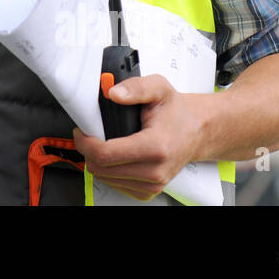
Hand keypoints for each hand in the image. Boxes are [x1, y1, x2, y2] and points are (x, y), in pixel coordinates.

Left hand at [73, 74, 208, 200]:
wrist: (196, 131)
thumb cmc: (176, 112)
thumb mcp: (159, 88)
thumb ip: (135, 87)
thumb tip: (114, 93)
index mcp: (156, 147)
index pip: (105, 155)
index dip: (85, 142)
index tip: (82, 131)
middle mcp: (156, 171)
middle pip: (101, 169)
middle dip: (88, 150)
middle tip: (90, 134)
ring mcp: (153, 184)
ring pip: (106, 179)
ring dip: (98, 161)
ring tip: (103, 142)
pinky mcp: (150, 191)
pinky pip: (116, 185)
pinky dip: (109, 171)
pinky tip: (115, 155)